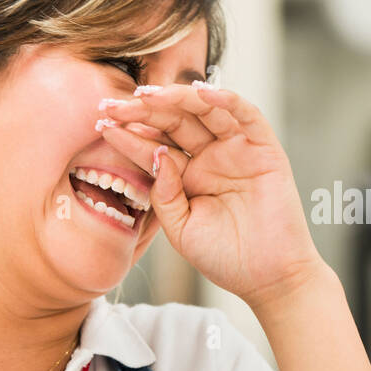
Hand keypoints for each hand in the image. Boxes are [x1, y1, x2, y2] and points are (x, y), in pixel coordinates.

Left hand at [98, 82, 327, 310]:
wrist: (269, 278)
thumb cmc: (225, 257)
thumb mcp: (180, 228)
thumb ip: (164, 194)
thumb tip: (157, 155)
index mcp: (188, 175)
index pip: (154, 146)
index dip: (129, 135)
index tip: (101, 123)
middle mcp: (210, 156)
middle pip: (174, 121)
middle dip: (144, 110)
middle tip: (113, 104)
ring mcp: (237, 149)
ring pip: (205, 111)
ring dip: (177, 98)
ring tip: (147, 94)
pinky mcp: (264, 148)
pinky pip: (246, 115)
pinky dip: (227, 99)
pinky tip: (202, 92)